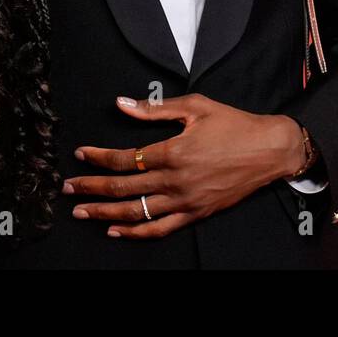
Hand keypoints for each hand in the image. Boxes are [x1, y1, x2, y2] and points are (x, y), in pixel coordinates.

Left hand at [64, 93, 307, 237]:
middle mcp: (175, 180)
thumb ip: (154, 109)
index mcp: (173, 152)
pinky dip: (136, 232)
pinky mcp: (196, 213)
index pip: (124, 158)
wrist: (270, 150)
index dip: (99, 157)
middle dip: (91, 188)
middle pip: (123, 188)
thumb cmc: (234, 124)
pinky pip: (160, 229)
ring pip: (136, 213)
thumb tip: (121, 103)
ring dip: (105, 213)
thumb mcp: (195, 107)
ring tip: (82, 212)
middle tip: (68, 188)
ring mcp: (185, 201)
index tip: (81, 155)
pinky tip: (116, 230)